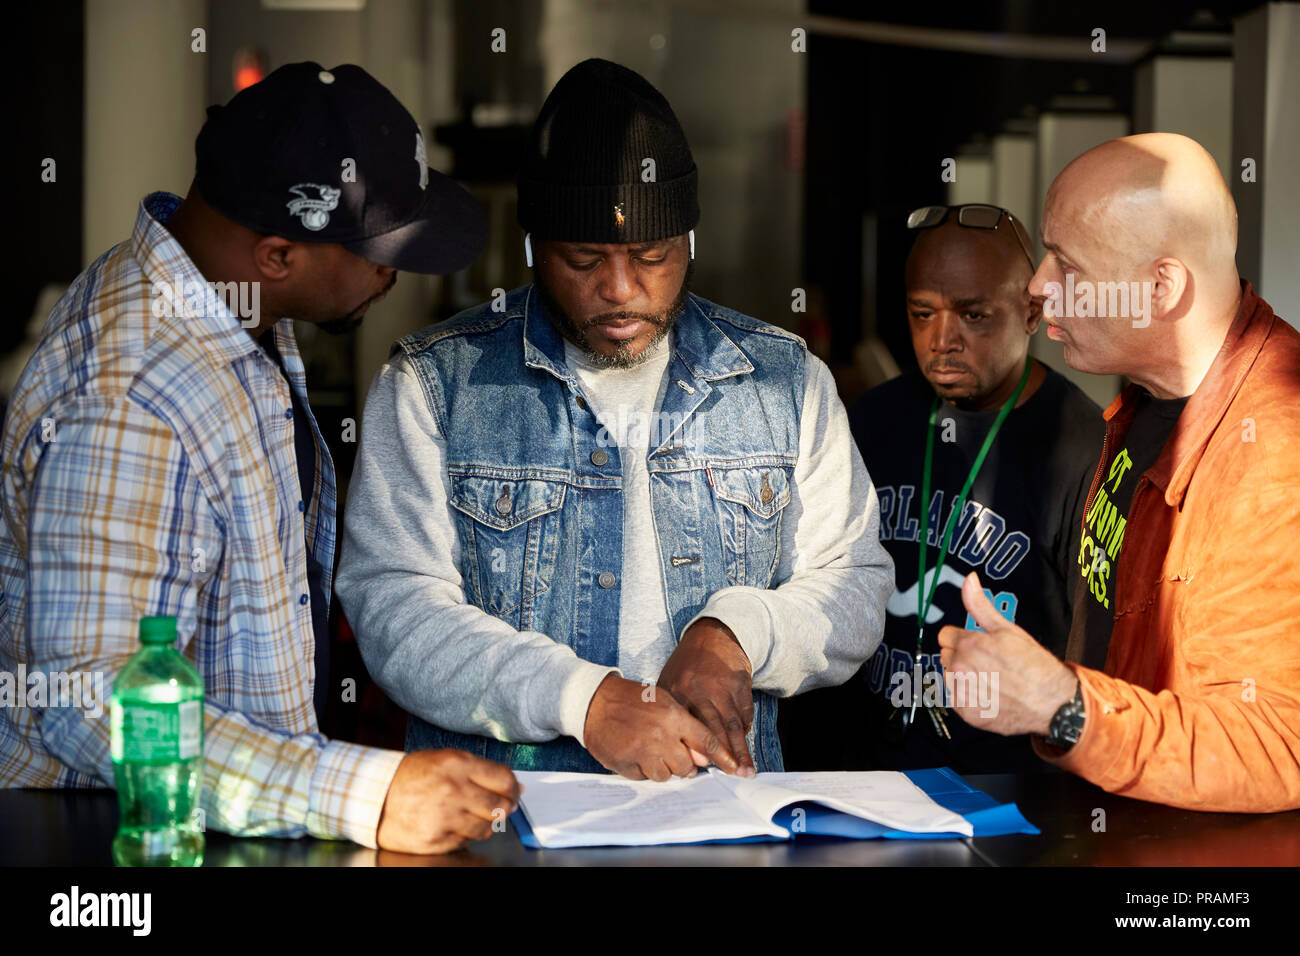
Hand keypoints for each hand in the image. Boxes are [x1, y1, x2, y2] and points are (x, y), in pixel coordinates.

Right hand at [376, 749, 520, 854]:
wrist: (376, 797)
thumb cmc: (412, 776)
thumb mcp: (446, 760)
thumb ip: (481, 770)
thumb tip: (517, 786)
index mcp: (458, 764)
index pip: (505, 780)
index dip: (514, 788)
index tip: (514, 792)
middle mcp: (453, 790)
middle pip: (500, 806)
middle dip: (504, 808)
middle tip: (498, 807)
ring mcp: (444, 817)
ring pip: (486, 828)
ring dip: (484, 823)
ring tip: (470, 815)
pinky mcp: (436, 840)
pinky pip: (466, 842)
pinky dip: (464, 835)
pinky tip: (453, 824)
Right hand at [583, 673, 742, 780]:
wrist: (594, 702)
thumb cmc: (633, 700)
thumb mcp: (664, 701)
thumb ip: (686, 726)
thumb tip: (704, 757)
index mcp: (673, 717)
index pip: (706, 742)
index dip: (722, 758)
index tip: (734, 769)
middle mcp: (660, 737)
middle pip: (687, 767)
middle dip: (686, 765)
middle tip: (676, 755)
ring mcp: (642, 752)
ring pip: (666, 776)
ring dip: (664, 768)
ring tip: (654, 753)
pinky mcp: (625, 765)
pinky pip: (644, 778)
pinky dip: (643, 770)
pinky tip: (636, 754)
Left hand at [656, 617, 755, 776]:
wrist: (711, 636)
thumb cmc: (686, 668)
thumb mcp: (669, 685)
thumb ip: (673, 717)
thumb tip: (686, 754)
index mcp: (676, 693)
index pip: (685, 729)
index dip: (696, 752)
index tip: (702, 771)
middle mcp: (698, 691)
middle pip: (713, 730)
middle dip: (724, 756)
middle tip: (733, 776)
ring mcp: (721, 686)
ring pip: (733, 725)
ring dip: (741, 750)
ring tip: (746, 771)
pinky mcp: (740, 682)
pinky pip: (745, 712)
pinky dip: (745, 729)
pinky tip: (743, 742)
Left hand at [937, 573, 1077, 736]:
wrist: (1052, 702)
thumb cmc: (1034, 665)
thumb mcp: (1008, 629)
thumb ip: (980, 605)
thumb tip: (968, 580)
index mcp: (968, 644)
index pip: (945, 635)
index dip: (962, 638)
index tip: (977, 645)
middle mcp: (961, 668)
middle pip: (946, 656)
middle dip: (962, 657)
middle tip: (988, 663)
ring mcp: (962, 692)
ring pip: (950, 678)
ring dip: (963, 678)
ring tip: (991, 680)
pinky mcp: (966, 713)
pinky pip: (956, 700)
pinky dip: (969, 699)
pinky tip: (990, 695)